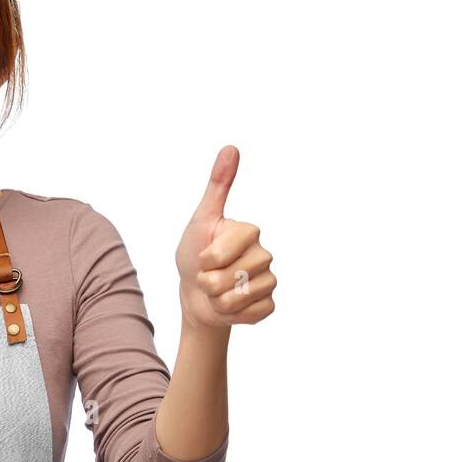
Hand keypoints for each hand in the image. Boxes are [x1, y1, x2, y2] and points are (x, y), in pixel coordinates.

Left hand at [175, 145, 276, 331]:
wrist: (194, 294)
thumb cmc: (194, 253)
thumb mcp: (201, 220)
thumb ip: (217, 185)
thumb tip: (231, 147)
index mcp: (249, 231)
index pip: (226, 250)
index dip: (207, 258)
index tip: (204, 256)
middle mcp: (264, 254)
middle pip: (231, 276)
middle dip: (208, 282)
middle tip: (208, 276)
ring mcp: (269, 280)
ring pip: (238, 298)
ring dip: (218, 300)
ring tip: (216, 291)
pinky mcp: (268, 305)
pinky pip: (252, 314)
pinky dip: (231, 314)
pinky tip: (229, 306)